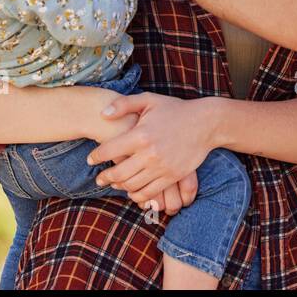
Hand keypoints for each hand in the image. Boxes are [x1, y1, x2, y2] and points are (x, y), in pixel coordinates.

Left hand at [87, 92, 217, 208]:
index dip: (96, 156)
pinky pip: (149, 193)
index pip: (109, 150)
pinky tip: (133, 191)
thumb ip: (124, 104)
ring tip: (115, 183)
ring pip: (132, 186)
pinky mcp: (172, 176)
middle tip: (99, 178)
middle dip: (105, 177)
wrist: (206, 123)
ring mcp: (161, 167)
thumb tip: (103, 114)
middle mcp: (149, 153)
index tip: (90, 159)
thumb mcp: (149, 100)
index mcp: (141, 134)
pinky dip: (138, 196)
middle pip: (118, 173)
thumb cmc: (175, 109)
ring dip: (120, 187)